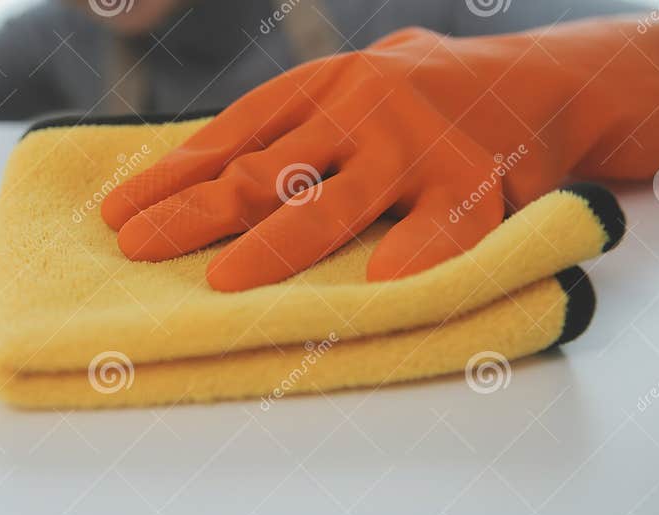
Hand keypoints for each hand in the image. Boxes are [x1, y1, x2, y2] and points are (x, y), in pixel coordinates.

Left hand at [102, 15, 658, 291]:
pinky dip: (407, 258)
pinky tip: (372, 288)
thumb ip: (289, 121)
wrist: (539, 81)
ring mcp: (416, 148)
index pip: (231, 137)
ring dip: (274, 247)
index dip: (171, 177)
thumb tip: (198, 166)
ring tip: (223, 282)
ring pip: (332, 206)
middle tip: (136, 248)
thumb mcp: (349, 84)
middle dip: (193, 214)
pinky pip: (438, 229)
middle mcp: (362, 111)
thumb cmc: (423, 92)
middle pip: (263, 172)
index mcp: (324, 85)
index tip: (118, 212)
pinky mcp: (475, 185)